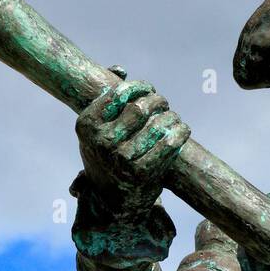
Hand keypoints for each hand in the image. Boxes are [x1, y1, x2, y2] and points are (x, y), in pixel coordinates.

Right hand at [75, 75, 190, 213]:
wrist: (113, 200)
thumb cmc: (106, 156)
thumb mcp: (96, 129)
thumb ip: (106, 98)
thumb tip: (121, 69)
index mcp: (86, 125)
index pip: (119, 94)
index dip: (139, 87)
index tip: (148, 90)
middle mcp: (102, 142)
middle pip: (140, 108)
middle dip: (157, 101)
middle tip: (163, 103)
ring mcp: (122, 158)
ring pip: (157, 124)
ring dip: (170, 116)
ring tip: (173, 117)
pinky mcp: (143, 173)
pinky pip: (169, 143)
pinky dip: (180, 132)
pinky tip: (182, 129)